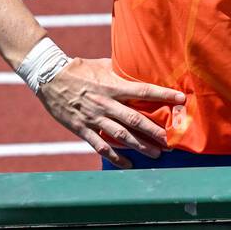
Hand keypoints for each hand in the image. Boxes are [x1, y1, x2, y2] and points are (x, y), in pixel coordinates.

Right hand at [37, 56, 185, 168]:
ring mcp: (93, 118)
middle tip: (172, 140)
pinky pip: (100, 146)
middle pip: (135, 119)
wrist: (49, 78)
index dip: (163, 95)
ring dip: (140, 146)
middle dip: (155, 131)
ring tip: (157, 154)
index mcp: (113, 86)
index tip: (181, 99)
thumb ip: (121, 71)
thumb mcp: (103, 65)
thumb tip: (139, 69)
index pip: (143, 91)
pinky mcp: (81, 129)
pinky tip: (128, 164)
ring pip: (121, 135)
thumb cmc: (79, 69)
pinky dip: (115, 157)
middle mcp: (106, 104)